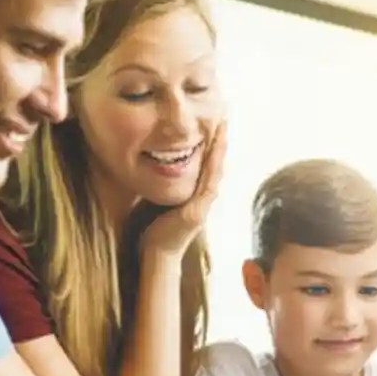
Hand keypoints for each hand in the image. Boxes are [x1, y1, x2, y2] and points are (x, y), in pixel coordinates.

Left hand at [142, 121, 226, 257]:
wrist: (157, 254)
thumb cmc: (155, 232)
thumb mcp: (161, 202)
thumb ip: (165, 188)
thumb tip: (153, 169)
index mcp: (196, 197)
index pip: (207, 167)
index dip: (212, 147)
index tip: (214, 126)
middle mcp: (204, 199)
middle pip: (216, 165)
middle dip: (220, 143)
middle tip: (224, 121)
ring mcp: (204, 204)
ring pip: (216, 171)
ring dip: (220, 150)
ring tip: (222, 129)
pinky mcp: (199, 209)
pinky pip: (209, 181)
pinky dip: (213, 164)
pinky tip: (215, 149)